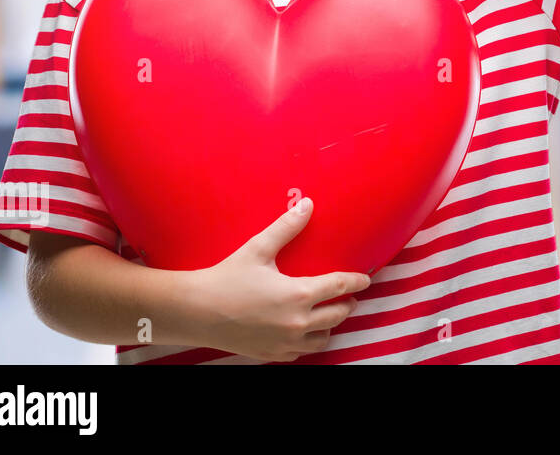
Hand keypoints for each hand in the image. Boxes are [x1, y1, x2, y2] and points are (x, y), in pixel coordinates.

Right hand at [188, 197, 371, 361]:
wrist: (195, 312)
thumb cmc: (226, 278)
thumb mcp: (258, 249)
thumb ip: (286, 227)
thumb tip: (308, 205)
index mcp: (298, 295)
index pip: (339, 287)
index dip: (355, 281)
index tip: (365, 278)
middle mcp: (296, 322)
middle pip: (337, 315)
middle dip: (347, 304)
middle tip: (349, 297)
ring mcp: (284, 342)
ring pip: (322, 339)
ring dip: (330, 326)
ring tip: (329, 314)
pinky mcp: (271, 354)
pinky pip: (301, 352)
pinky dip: (308, 341)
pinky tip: (305, 332)